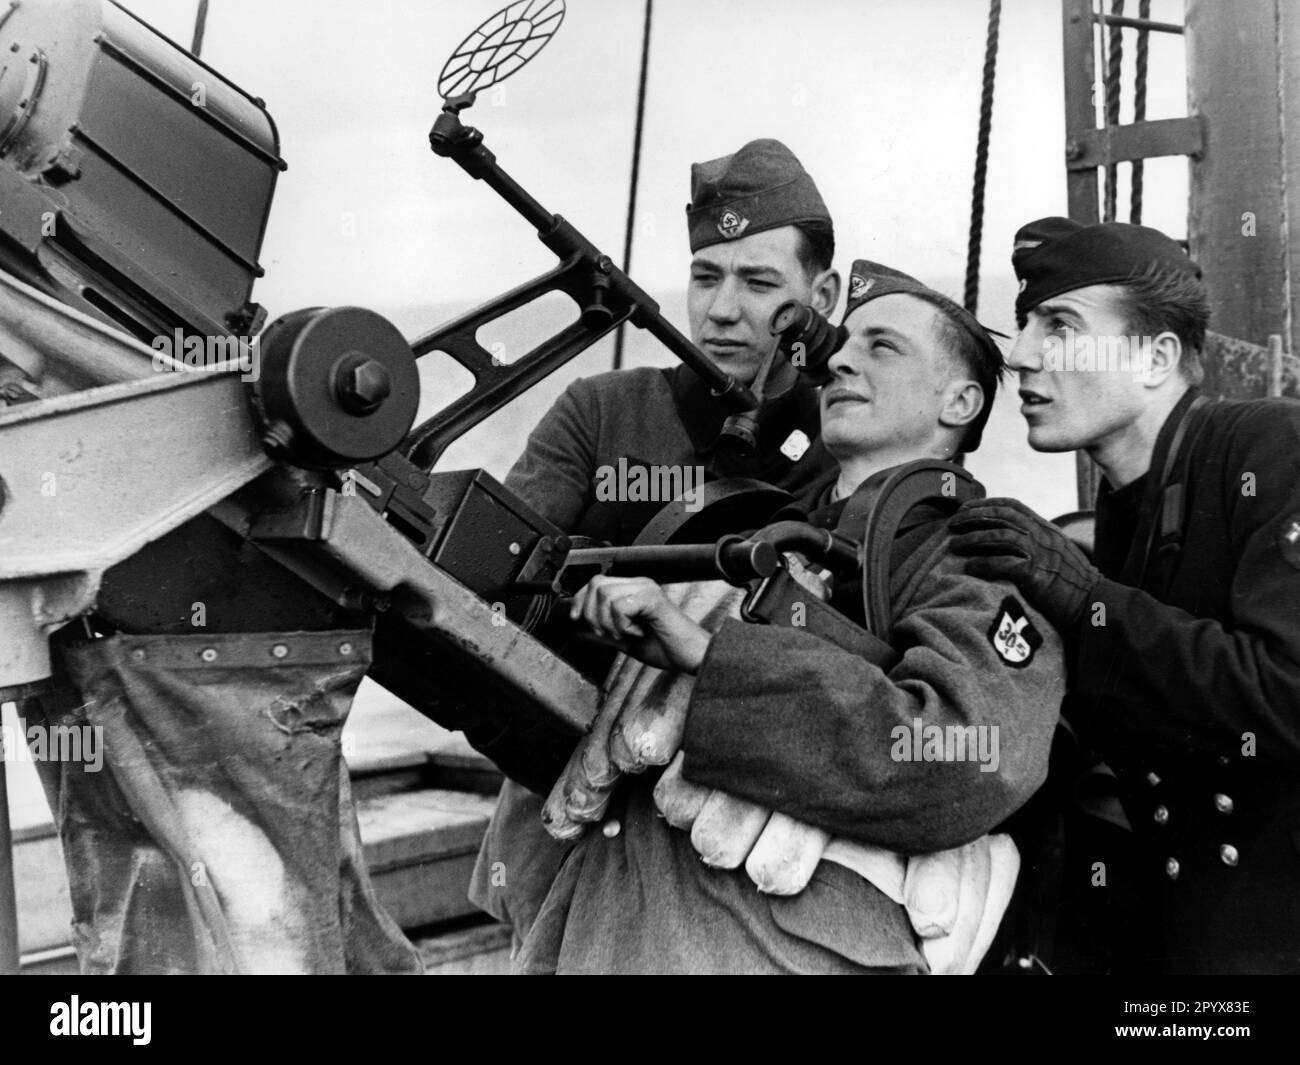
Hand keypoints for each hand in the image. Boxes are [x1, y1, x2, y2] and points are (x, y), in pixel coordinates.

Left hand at [570, 575, 711, 673]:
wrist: (692, 657)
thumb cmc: (666, 649)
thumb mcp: (625, 642)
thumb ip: (603, 635)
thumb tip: (578, 631)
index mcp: (633, 591)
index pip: (595, 583)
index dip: (580, 600)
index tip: (575, 620)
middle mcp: (639, 584)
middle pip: (596, 585)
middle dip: (591, 613)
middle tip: (608, 633)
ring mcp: (647, 589)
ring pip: (605, 595)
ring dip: (608, 622)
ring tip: (626, 634)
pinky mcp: (653, 598)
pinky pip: (620, 606)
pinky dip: (623, 625)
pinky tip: (638, 632)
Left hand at [948, 497, 1101, 627]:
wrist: (1095, 603)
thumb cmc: (1073, 583)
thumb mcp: (1057, 553)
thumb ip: (1037, 542)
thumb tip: (1009, 538)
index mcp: (1047, 528)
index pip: (1013, 505)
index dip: (986, 503)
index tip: (965, 508)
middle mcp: (1043, 536)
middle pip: (1002, 516)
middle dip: (973, 516)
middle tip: (952, 523)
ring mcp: (1041, 554)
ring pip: (1000, 536)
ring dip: (973, 538)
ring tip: (955, 545)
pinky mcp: (1038, 575)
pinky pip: (1004, 564)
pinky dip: (984, 563)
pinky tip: (970, 566)